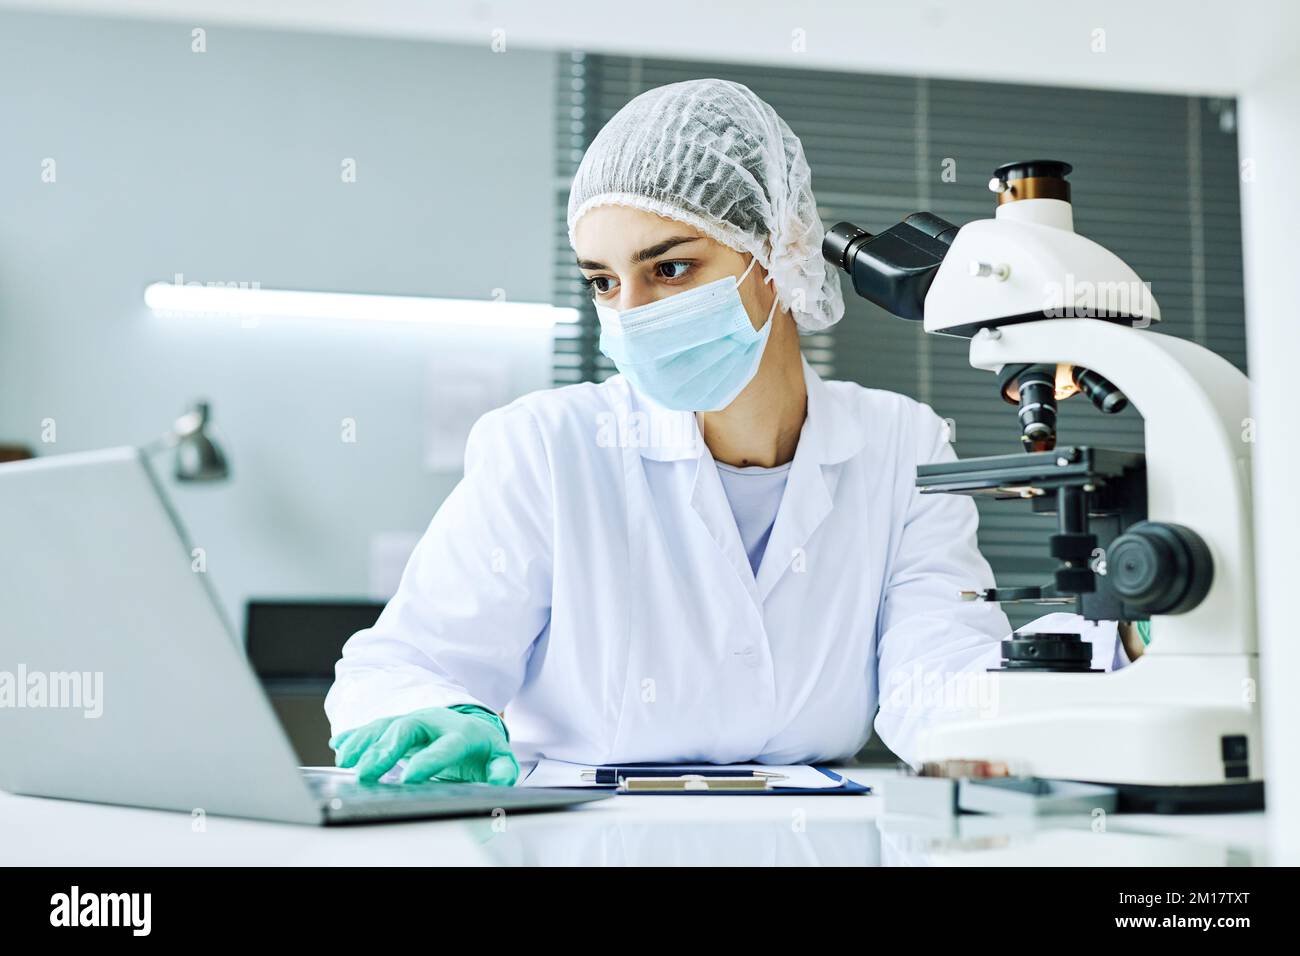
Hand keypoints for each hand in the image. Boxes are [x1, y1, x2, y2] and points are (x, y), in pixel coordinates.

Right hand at [329, 705, 518, 784]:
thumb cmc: (482, 749)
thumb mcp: (499, 759)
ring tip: (346, 762)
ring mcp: (413, 721)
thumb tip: (500, 779)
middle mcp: (433, 721)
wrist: (472, 727)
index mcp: (461, 732)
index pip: (444, 745)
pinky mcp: (397, 724)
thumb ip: (501, 770)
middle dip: (385, 750)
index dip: (429, 760)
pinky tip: (339, 745)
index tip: (411, 778)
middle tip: (367, 773)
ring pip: (386, 726)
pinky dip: (356, 736)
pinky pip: (373, 727)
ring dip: (364, 743)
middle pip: (407, 730)